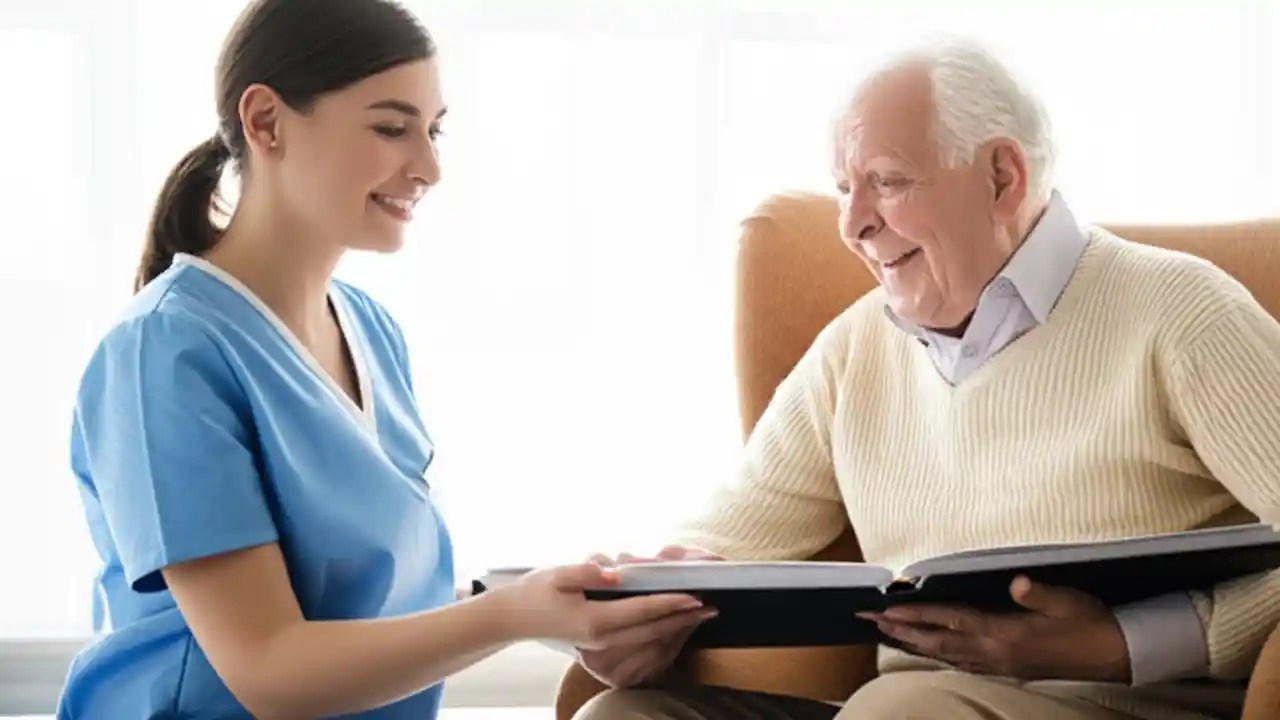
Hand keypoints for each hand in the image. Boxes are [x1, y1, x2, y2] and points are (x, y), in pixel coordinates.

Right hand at [494, 562, 715, 649]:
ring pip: (649, 638)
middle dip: (683, 618)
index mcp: (594, 620)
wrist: (514, 618)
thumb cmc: (535, 592)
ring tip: (701, 614)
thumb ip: (586, 572)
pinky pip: (639, 640)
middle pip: (652, 629)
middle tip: (711, 606)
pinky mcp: (602, 643)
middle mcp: (602, 637)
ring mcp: (603, 644)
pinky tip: (674, 621)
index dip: (670, 603)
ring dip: (676, 626)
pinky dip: (660, 630)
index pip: (642, 611)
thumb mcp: (557, 575)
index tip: (695, 596)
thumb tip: (614, 572)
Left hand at [859, 576, 1130, 681]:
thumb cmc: (1090, 622)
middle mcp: (997, 654)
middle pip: (939, 643)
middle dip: (902, 631)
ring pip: (946, 656)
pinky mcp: (1008, 668)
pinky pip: (963, 664)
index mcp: (1006, 634)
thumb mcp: (1066, 602)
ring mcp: (1001, 664)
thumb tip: (1017, 583)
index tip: (888, 609)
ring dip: (915, 644)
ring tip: (888, 635)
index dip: (918, 615)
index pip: (952, 622)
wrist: (1115, 654)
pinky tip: (930, 652)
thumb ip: (1038, 594)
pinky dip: (939, 656)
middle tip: (870, 620)